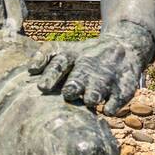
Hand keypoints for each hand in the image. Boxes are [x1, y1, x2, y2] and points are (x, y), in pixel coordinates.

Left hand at [28, 27, 151, 115]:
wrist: (125, 45)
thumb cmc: (85, 55)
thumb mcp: (66, 49)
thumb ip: (45, 56)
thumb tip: (30, 69)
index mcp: (73, 54)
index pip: (60, 61)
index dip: (51, 73)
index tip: (42, 87)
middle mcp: (91, 63)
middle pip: (82, 73)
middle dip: (75, 83)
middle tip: (68, 94)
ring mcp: (109, 73)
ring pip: (101, 84)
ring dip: (94, 93)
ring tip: (90, 100)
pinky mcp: (125, 85)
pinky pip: (120, 95)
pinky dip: (114, 104)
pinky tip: (108, 109)